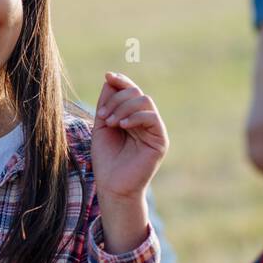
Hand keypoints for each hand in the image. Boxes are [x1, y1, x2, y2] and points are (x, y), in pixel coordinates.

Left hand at [91, 71, 167, 201]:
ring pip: (144, 101)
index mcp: (132, 117)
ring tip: (109, 123)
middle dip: (116, 99)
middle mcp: (145, 121)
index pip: (130, 92)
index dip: (121, 81)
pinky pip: (152, 117)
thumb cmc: (106, 159)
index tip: (108, 76)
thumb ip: (107, 103)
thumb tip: (110, 78)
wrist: (112, 186)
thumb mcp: (102, 126)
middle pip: (136, 93)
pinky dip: (135, 116)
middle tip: (103, 116)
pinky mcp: (160, 140)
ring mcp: (154, 130)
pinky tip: (122, 126)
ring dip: (123, 107)